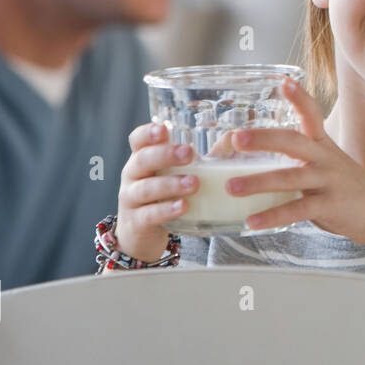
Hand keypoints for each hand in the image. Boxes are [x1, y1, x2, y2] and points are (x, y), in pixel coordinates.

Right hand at [116, 122, 198, 262]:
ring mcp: (131, 199)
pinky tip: (183, 206)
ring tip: (194, 183)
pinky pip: (150, 214)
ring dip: (170, 184)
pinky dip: (167, 210)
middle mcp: (133, 176)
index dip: (147, 133)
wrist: (142, 235)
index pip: (137, 140)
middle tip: (189, 153)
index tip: (163, 129)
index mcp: (143, 159)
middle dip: (165, 155)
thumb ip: (204, 158)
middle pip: (142, 160)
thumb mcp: (180, 174)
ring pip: (146, 188)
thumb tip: (233, 138)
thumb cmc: (166, 196)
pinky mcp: (137, 222)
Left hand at [223, 77, 364, 243]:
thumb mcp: (328, 162)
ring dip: (258, 182)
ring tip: (230, 187)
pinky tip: (251, 221)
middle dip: (263, 139)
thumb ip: (299, 157)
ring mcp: (328, 181)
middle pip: (293, 142)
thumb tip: (260, 152)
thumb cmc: (346, 186)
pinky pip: (297, 210)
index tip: (284, 83)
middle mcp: (325, 158)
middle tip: (236, 138)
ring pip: (290, 178)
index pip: (312, 114)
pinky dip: (272, 216)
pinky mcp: (330, 206)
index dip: (299, 98)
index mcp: (323, 145)